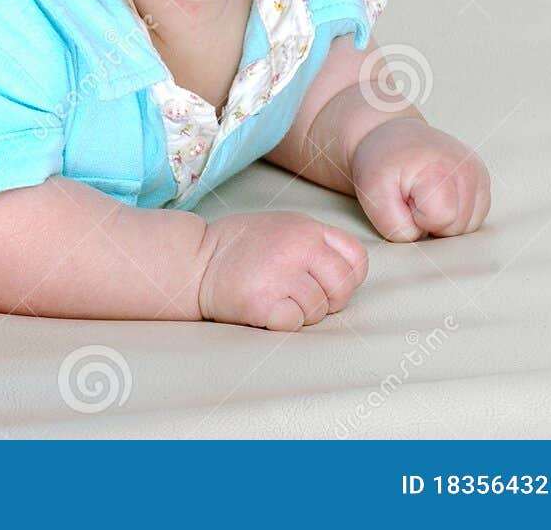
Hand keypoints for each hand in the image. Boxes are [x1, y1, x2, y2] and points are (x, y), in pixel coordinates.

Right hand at [198, 211, 368, 330]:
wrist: (193, 260)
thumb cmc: (236, 247)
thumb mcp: (282, 227)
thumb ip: (315, 243)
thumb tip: (346, 275)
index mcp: (307, 228)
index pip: (356, 259)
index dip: (346, 278)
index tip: (325, 282)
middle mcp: (300, 247)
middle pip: (342, 289)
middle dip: (325, 301)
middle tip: (296, 296)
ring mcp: (283, 274)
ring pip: (318, 311)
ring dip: (299, 313)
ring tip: (272, 297)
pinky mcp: (264, 302)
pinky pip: (294, 323)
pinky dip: (280, 322)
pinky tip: (262, 307)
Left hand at [350, 117, 490, 241]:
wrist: (392, 137)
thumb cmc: (382, 162)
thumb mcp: (372, 194)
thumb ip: (395, 225)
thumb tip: (421, 237)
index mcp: (439, 168)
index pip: (441, 219)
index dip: (418, 218)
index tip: (405, 198)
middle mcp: (467, 168)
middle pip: (458, 227)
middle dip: (432, 221)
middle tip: (414, 197)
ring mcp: (478, 172)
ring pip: (470, 226)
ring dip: (445, 219)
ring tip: (426, 196)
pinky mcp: (482, 178)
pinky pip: (476, 216)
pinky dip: (457, 214)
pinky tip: (439, 196)